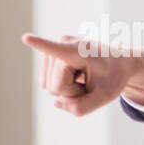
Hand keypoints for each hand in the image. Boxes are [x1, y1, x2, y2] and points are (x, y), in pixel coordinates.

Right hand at [22, 32, 143, 115]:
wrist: (117, 62)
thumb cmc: (113, 77)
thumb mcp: (105, 97)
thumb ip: (83, 106)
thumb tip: (56, 103)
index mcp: (82, 51)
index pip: (57, 50)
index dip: (40, 45)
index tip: (26, 38)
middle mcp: (64, 44)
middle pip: (56, 87)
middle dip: (73, 92)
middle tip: (90, 81)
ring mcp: (53, 50)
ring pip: (50, 87)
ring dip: (68, 90)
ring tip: (84, 77)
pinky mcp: (47, 58)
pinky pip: (47, 85)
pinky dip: (62, 87)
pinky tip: (74, 76)